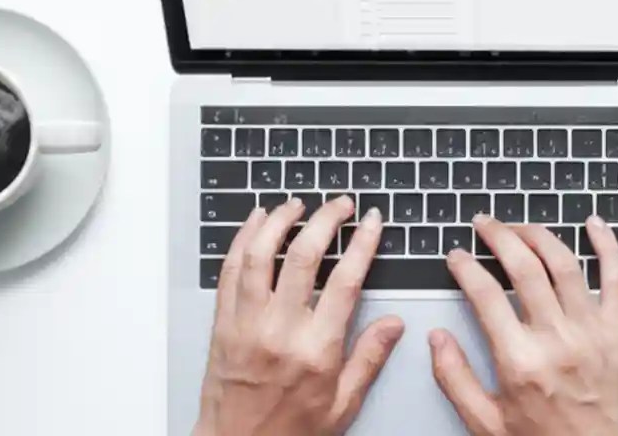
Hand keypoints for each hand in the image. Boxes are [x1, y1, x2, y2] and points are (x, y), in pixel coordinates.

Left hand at [195, 197, 403, 435]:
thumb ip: (369, 358)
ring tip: (297, 204)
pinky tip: (255, 222)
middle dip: (325, 220)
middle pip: (302, 256)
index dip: (361, 243)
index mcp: (316, 349)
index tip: (371, 221)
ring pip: (260, 255)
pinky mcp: (222, 323)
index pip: (345, 281)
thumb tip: (394, 324)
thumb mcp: (342, 405)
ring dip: (280, 221)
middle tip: (340, 204)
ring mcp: (246, 323)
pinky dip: (242, 239)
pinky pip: (229, 271)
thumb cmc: (288, 430)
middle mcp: (279, 330)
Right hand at [430, 215, 617, 435]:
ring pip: (565, 263)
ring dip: (540, 234)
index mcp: (521, 362)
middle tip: (484, 224)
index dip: (466, 267)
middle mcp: (558, 340)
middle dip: (499, 235)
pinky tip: (595, 224)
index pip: (486, 294)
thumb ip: (455, 379)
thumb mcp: (486, 424)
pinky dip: (608, 246)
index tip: (457, 256)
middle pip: (525, 267)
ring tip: (521, 225)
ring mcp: (592, 332)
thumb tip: (436, 340)